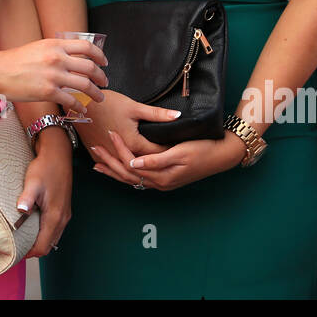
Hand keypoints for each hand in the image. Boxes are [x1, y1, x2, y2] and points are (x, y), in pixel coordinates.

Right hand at [0, 38, 107, 113]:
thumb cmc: (13, 61)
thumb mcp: (38, 47)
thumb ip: (56, 50)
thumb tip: (72, 58)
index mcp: (56, 44)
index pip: (87, 47)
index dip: (100, 56)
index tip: (104, 63)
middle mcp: (58, 58)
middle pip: (90, 67)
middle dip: (102, 76)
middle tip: (105, 82)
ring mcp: (54, 75)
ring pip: (85, 85)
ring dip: (96, 93)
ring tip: (99, 98)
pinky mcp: (48, 92)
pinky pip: (72, 100)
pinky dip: (80, 107)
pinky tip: (81, 110)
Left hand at [17, 129, 72, 257]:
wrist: (58, 154)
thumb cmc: (45, 168)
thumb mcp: (33, 182)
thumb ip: (27, 198)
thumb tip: (21, 210)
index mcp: (55, 215)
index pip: (43, 246)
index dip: (30, 253)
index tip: (16, 253)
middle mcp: (63, 218)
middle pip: (49, 245)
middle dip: (34, 250)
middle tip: (18, 248)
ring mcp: (65, 214)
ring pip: (53, 238)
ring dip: (40, 242)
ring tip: (24, 239)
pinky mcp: (64, 209)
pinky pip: (56, 229)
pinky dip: (46, 233)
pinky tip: (34, 227)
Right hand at [74, 89, 174, 159]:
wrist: (79, 104)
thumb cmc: (106, 103)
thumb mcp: (133, 106)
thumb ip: (156, 114)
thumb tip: (177, 116)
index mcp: (133, 143)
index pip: (156, 154)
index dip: (168, 152)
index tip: (178, 150)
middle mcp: (120, 153)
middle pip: (142, 165)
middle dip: (156, 163)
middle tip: (169, 160)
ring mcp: (107, 156)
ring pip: (126, 169)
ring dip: (139, 168)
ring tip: (151, 167)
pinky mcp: (96, 154)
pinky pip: (111, 166)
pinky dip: (121, 167)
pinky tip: (127, 167)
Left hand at [90, 129, 244, 190]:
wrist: (222, 155)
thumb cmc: (203, 149)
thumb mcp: (180, 152)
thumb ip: (156, 159)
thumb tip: (133, 163)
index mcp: (161, 176)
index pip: (131, 165)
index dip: (118, 150)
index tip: (109, 133)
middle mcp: (159, 183)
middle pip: (127, 175)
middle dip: (109, 162)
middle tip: (94, 148)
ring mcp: (162, 182)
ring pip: (131, 179)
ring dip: (114, 171)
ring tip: (97, 163)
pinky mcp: (164, 178)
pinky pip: (139, 178)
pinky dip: (125, 173)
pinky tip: (118, 168)